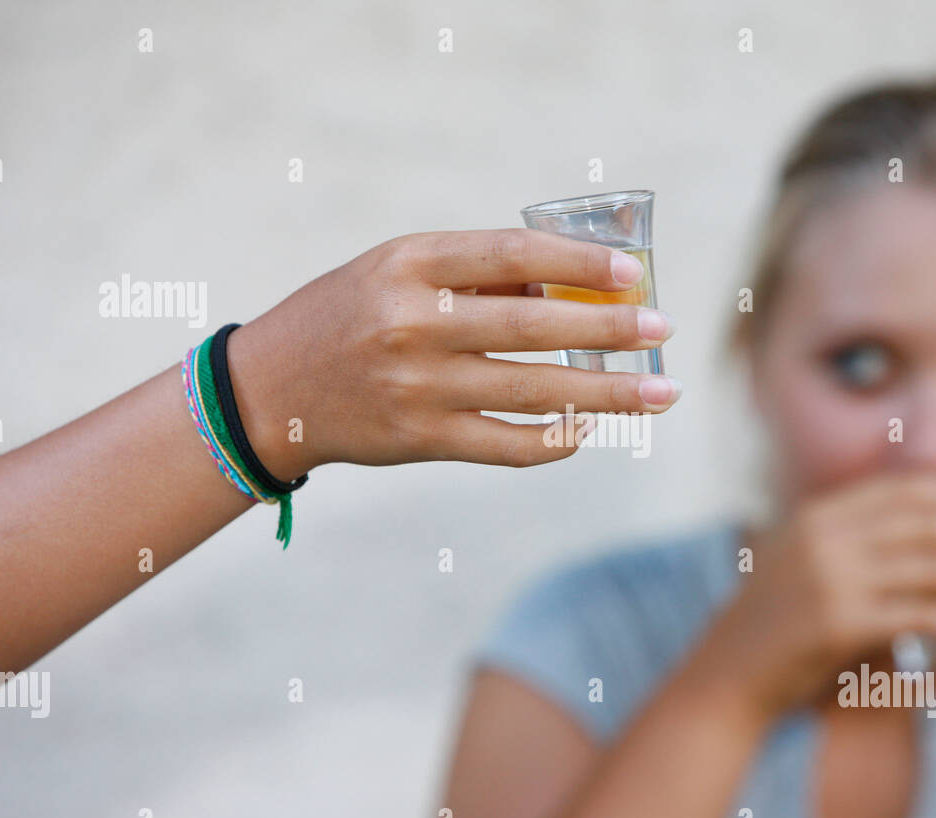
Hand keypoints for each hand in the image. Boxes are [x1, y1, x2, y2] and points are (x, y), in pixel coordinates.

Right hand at [225, 229, 679, 476]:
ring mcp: (419, 387)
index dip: (581, 262)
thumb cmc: (347, 315)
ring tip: (659, 393)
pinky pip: (508, 446)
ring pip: (534, 392)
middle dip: (611, 330)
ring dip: (608, 394)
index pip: (515, 253)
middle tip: (663, 329)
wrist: (272, 390)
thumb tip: (563, 283)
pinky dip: (557, 440)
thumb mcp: (396, 268)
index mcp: (411, 264)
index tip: (632, 272)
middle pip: (535, 326)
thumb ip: (473, 272)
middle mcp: (415, 322)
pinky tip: (590, 429)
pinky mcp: (422, 440)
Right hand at [684, 474, 935, 724]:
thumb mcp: (796, 559)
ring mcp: (831, 580)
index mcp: (815, 517)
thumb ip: (843, 535)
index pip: (900, 491)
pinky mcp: (841, 624)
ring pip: (927, 567)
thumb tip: (916, 521)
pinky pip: (917, 614)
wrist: (728, 672)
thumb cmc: (770, 621)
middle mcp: (824, 540)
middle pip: (922, 523)